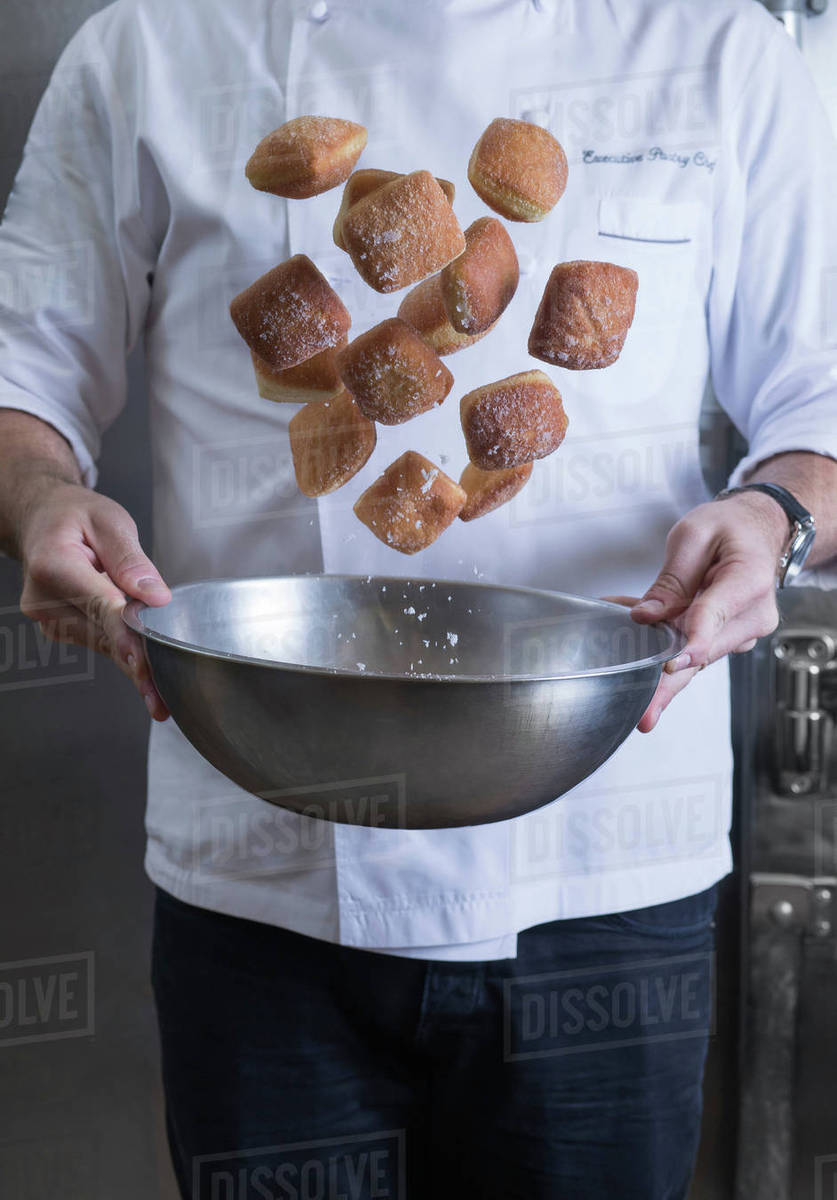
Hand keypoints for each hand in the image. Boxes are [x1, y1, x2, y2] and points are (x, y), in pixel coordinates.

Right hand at [18, 481, 170, 719]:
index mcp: (54, 565)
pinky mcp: (60, 628)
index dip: (124, 637)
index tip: (143, 664)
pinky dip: (122, 650)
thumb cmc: (75, 516)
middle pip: (101, 634)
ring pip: (101, 644)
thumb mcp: (109, 520)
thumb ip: (131, 559)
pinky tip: (144, 663)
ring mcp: (49, 618)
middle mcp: (45, 599)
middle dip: (136, 661)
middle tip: (161, 699)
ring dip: (132, 661)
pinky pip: (98, 641)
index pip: (98, 607)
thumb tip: (154, 596)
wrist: (41, 520)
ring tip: (160, 686)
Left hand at [607, 491, 784, 732]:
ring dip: (659, 673)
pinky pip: (693, 650)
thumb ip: (672, 577)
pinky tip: (631, 655)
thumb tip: (646, 615)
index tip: (670, 664)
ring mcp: (742, 632)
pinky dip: (662, 653)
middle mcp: (752, 615)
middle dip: (670, 684)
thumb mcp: (694, 535)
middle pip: (705, 653)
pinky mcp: (727, 639)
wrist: (760, 531)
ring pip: (697, 660)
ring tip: (634, 700)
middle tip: (646, 714)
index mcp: (748, 581)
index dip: (691, 642)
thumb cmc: (731, 529)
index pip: (715, 616)